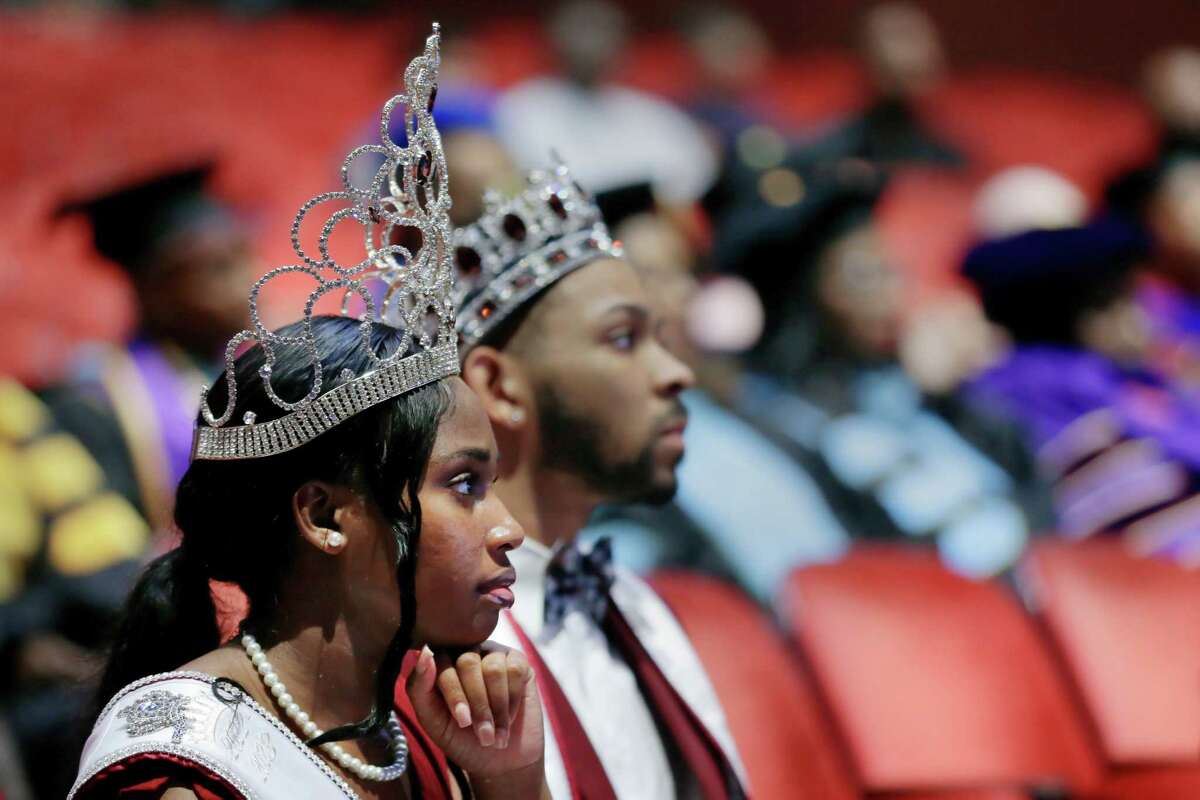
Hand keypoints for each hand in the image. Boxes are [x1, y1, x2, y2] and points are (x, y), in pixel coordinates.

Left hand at [406, 642, 543, 779]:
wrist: (500, 760)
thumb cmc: (461, 739)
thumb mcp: (433, 721)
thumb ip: (419, 688)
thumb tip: (425, 652)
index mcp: (440, 663)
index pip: (441, 662)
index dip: (453, 693)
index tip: (463, 721)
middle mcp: (466, 652)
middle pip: (468, 663)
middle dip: (476, 704)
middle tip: (482, 734)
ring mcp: (493, 654)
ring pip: (493, 669)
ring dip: (496, 707)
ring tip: (496, 734)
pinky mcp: (518, 661)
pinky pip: (515, 670)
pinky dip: (512, 700)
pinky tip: (509, 717)